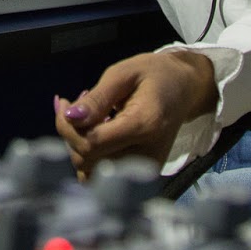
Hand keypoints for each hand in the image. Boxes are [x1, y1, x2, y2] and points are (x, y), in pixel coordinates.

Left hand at [55, 51, 218, 177]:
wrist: (186, 89)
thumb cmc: (156, 75)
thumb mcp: (124, 73)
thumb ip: (97, 98)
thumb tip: (69, 117)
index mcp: (144, 126)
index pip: (91, 143)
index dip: (68, 126)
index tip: (65, 101)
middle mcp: (145, 155)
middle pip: (88, 161)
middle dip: (71, 133)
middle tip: (78, 104)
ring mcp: (145, 170)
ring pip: (90, 173)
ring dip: (78, 146)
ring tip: (89, 117)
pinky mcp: (141, 175)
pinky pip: (102, 175)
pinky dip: (90, 156)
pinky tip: (95, 132)